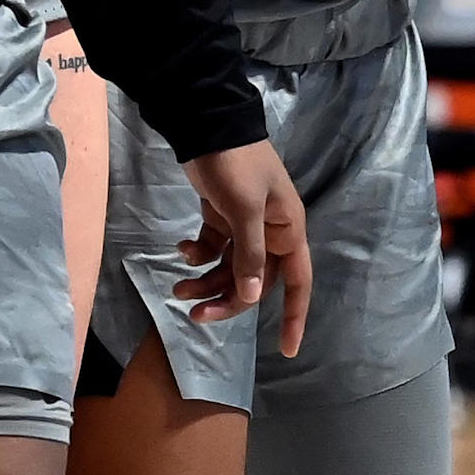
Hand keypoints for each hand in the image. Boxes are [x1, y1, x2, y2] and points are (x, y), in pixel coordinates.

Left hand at [176, 138, 312, 349]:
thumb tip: (254, 298)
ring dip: (205, 281)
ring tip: (176, 290)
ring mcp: (245, 225)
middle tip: (195, 314)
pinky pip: (213, 249)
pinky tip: (181, 250)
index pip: (298, 282)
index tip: (288, 349)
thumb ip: (249, 254)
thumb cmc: (235, 164)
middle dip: (227, 299)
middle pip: (255, 281)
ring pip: (230, 269)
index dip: (295, 316)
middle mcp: (270, 232)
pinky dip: (197, 255)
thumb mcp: (244, 209)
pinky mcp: (221, 217)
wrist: (207, 124)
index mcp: (287, 230)